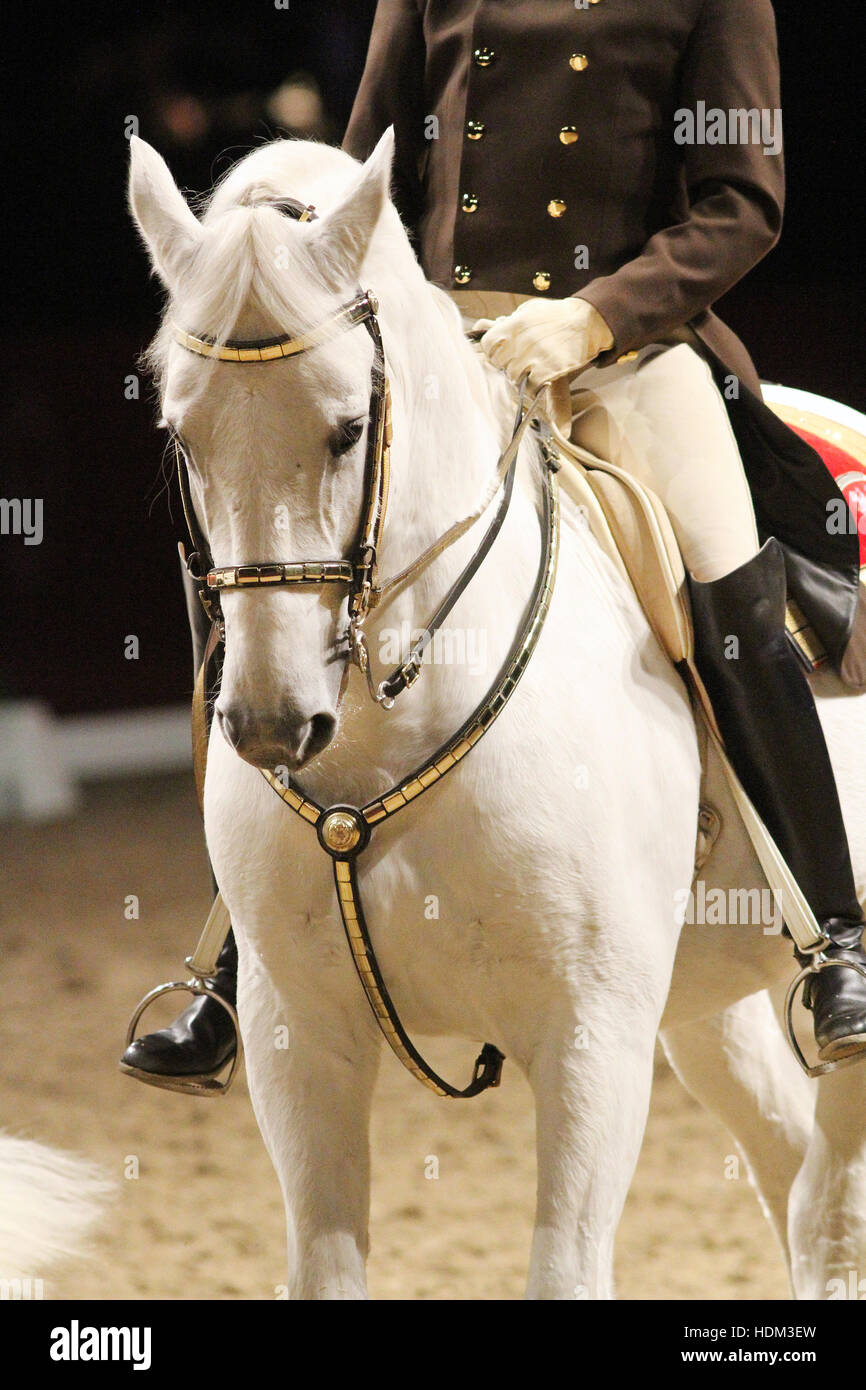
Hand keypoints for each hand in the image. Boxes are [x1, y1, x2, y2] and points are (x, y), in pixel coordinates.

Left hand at [473, 297, 613, 432]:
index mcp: (515, 324)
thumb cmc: (557, 315)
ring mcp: (535, 355)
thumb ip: (511, 322)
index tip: (502, 354)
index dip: (493, 352)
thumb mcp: (531, 310)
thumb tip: (493, 330)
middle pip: (500, 363)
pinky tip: (541, 378)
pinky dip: (534, 386)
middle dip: (507, 365)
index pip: (488, 344)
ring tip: (532, 370)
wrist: (587, 320)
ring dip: (521, 377)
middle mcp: (522, 340)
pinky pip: (531, 386)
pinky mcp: (549, 369)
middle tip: (519, 364)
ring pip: (513, 376)